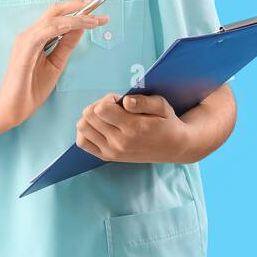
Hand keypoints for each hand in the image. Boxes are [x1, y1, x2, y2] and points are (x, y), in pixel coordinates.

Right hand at [0, 0, 108, 129]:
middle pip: (55, 11)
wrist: (13, 107)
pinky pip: (45, 32)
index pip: (58, 17)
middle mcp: (29, 34)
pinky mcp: (24, 49)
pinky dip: (62, 26)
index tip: (99, 14)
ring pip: (53, 19)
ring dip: (76, 17)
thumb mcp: (56, 64)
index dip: (78, 12)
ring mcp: (25, 40)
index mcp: (36, 37)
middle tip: (99, 7)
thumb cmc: (31, 88)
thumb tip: (81, 29)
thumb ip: (66, 45)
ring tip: (95, 20)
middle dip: (79, 6)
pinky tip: (77, 26)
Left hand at [76, 92, 192, 162]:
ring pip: (83, 127)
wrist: (173, 147)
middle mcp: (120, 142)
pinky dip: (86, 131)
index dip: (108, 99)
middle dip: (99, 105)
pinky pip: (83, 142)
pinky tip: (100, 126)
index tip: (119, 100)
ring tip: (107, 117)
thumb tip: (126, 101)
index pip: (101, 109)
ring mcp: (112, 151)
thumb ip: (143, 102)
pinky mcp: (107, 156)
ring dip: (91, 117)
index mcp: (133, 127)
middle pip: (89, 116)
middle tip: (113, 107)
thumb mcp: (162, 106)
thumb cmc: (166, 122)